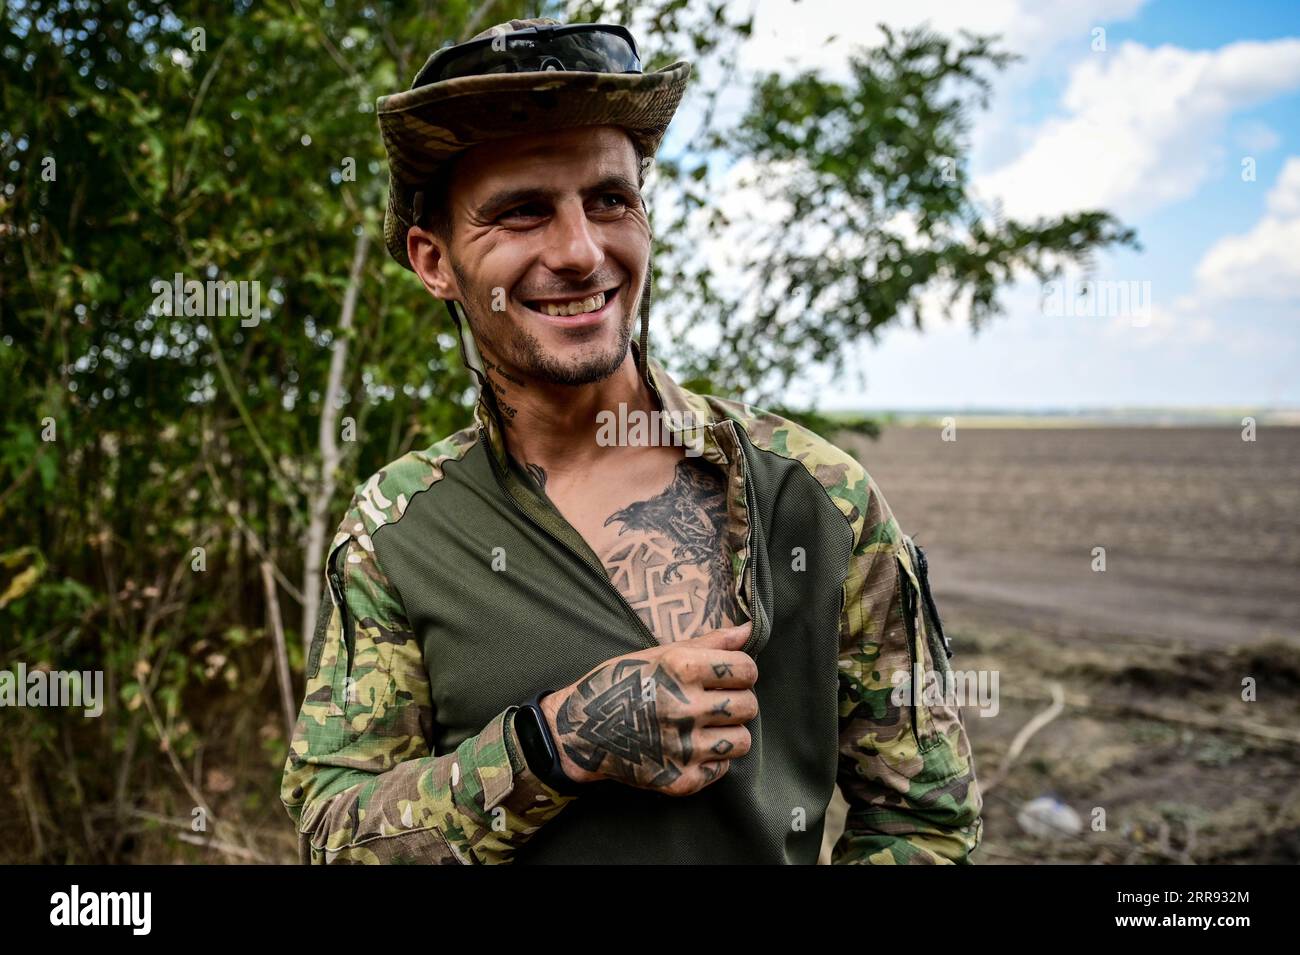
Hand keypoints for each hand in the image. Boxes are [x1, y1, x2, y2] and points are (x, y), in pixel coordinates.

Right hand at [539, 623, 756, 795]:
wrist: (580, 732)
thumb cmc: (621, 684)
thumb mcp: (659, 653)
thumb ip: (709, 643)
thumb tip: (748, 629)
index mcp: (680, 669)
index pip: (746, 669)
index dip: (742, 671)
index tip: (729, 676)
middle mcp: (683, 707)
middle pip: (748, 706)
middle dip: (738, 701)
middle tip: (717, 702)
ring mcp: (681, 747)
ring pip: (742, 741)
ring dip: (729, 733)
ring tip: (708, 727)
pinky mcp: (679, 780)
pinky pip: (722, 769)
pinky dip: (711, 760)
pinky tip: (691, 748)